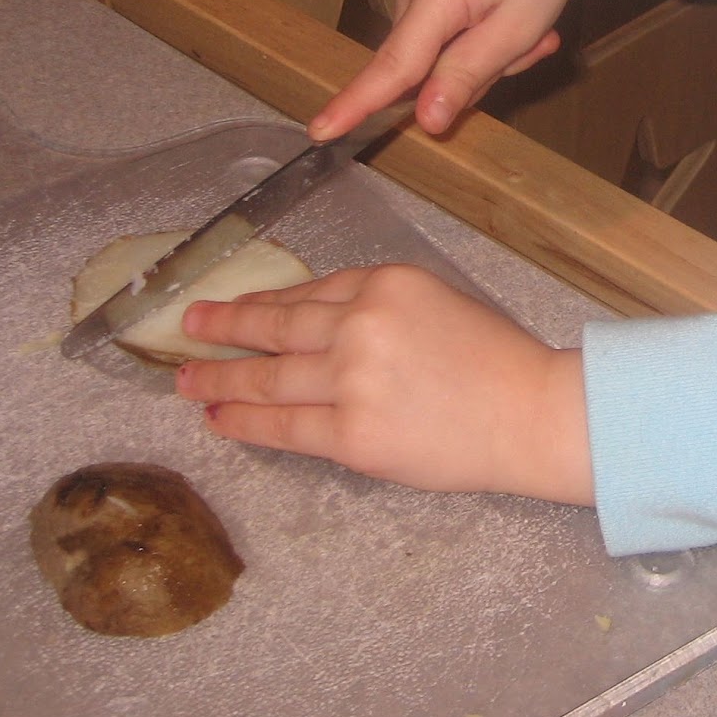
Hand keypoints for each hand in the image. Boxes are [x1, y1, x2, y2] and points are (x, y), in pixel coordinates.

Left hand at [175, 266, 594, 504]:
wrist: (529, 411)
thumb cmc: (496, 360)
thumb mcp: (437, 302)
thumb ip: (378, 307)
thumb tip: (313, 326)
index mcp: (386, 281)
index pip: (312, 291)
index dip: (268, 304)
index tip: (239, 309)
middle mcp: (360, 323)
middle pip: (276, 326)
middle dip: (225, 327)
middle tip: (188, 327)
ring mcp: (351, 379)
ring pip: (267, 377)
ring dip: (219, 378)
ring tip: (186, 380)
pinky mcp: (350, 434)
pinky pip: (282, 426)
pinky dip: (243, 422)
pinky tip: (218, 419)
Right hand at [310, 0, 643, 139]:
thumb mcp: (519, 27)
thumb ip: (468, 73)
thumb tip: (424, 120)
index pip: (390, 66)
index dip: (356, 104)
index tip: (318, 132)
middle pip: (426, 62)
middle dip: (478, 68)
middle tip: (535, 44)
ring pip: (443, 43)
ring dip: (488, 46)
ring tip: (534, 20)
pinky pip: (450, 18)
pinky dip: (483, 24)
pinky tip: (518, 3)